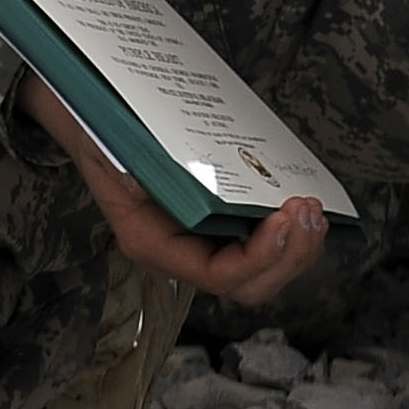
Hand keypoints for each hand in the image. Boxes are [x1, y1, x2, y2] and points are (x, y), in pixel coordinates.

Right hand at [22, 74, 329, 306]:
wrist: (93, 123)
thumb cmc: (102, 135)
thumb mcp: (109, 148)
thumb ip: (131, 170)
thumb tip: (151, 182)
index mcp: (152, 244)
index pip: (217, 275)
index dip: (259, 256)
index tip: (282, 218)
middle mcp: (181, 254)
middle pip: (249, 285)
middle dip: (289, 257)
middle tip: (310, 215)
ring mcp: (202, 244)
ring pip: (261, 272)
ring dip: (297, 249)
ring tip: (314, 212)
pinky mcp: (218, 227)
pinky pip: (262, 246)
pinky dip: (289, 235)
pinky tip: (303, 209)